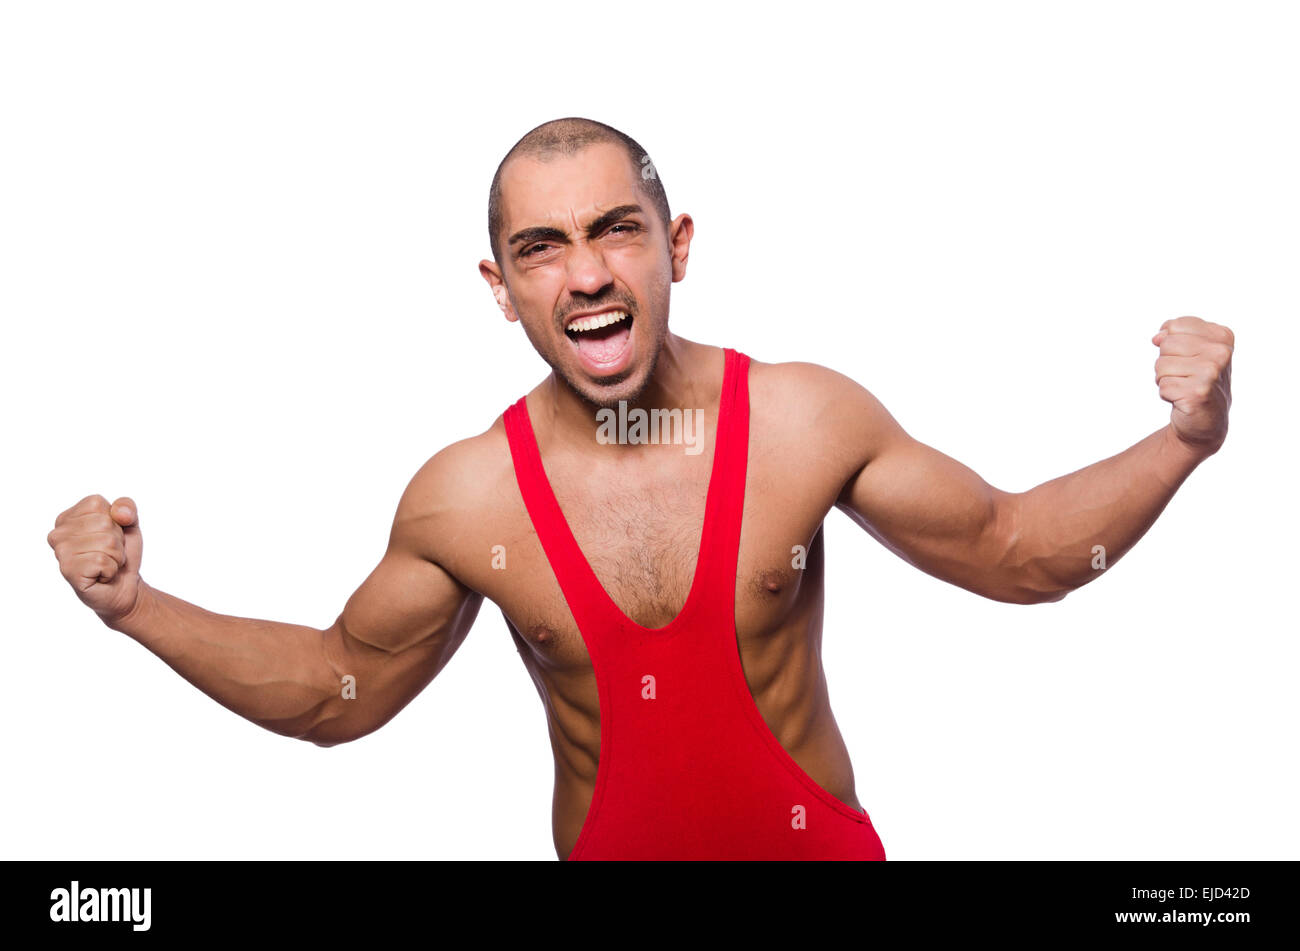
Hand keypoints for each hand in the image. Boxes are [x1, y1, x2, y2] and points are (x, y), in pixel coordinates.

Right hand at [47, 494, 144, 625]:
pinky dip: (111, 569)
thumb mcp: (129, 523)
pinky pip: (103, 561)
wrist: (124, 585)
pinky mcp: (68, 571)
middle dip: (117, 541)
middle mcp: (58, 533)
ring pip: (106, 542)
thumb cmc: (121, 553)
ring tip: (105, 564)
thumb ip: (127, 507)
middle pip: (104, 523)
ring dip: (116, 556)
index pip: (98, 503)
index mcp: (68, 517)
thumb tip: (119, 513)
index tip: (109, 536)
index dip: (115, 521)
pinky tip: (101, 575)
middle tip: (109, 553)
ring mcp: (61, 553)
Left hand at [1151, 316, 1232, 454]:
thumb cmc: (1197, 381)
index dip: (1171, 344)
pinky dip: (1167, 394)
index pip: (1176, 326)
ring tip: (1184, 386)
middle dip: (1167, 362)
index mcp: (1222, 336)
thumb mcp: (1192, 351)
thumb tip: (1157, 337)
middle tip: (1185, 376)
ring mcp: (1211, 373)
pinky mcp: (1197, 392)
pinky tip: (1183, 399)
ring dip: (1165, 379)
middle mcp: (1221, 353)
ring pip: (1161, 365)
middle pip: (1166, 344)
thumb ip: (1174, 335)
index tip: (1187, 358)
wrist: (1207, 420)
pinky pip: (1163, 386)